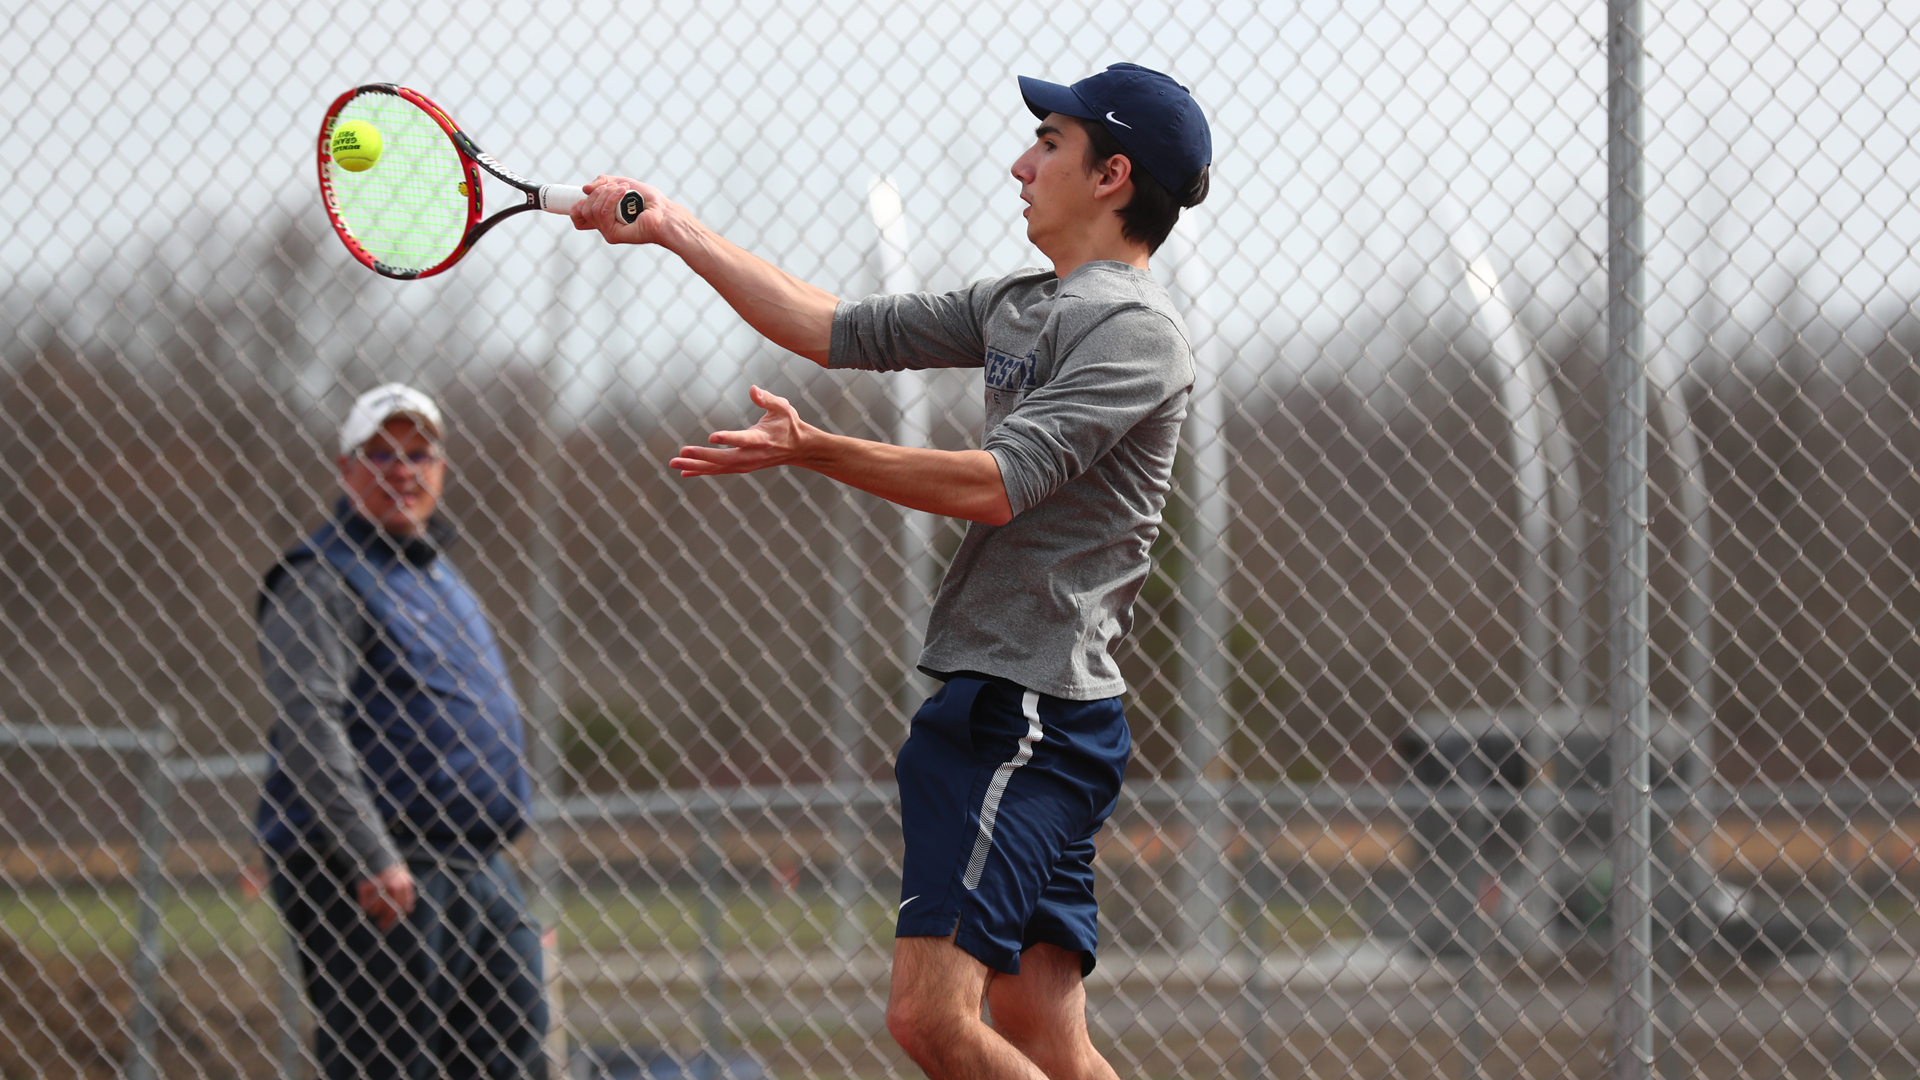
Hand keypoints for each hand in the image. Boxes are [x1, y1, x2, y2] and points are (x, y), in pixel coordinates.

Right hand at [355, 864, 415, 930]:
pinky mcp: (365, 885)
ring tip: (373, 912)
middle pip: (390, 909)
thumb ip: (407, 893)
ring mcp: (379, 885)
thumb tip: (409, 910)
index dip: (394, 917)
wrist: (378, 853)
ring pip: (376, 909)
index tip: (388, 924)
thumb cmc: (391, 871)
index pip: (402, 907)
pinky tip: (364, 905)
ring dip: (374, 913)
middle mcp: (393, 885)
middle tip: (381, 924)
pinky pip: (364, 903)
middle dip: (386, 919)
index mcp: (405, 885)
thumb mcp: (403, 879)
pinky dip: (364, 906)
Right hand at [571, 174, 669, 245]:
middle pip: (583, 209)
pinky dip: (612, 199)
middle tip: (617, 187)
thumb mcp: (623, 183)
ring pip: (591, 210)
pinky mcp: (612, 235)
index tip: (587, 192)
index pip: (578, 216)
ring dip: (606, 194)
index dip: (576, 205)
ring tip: (624, 190)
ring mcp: (607, 231)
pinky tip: (624, 193)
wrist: (664, 213)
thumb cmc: (649, 201)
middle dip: (597, 192)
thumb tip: (584, 189)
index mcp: (604, 215)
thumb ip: (603, 183)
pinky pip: (602, 213)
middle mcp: (604, 225)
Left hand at [669, 386, 813, 477]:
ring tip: (674, 463)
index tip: (711, 436)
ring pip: (718, 467)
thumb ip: (767, 399)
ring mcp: (746, 464)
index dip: (728, 438)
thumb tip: (753, 389)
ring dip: (695, 465)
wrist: (799, 449)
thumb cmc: (788, 424)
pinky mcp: (741, 467)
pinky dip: (701, 470)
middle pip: (724, 459)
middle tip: (681, 453)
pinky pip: (719, 470)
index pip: (743, 440)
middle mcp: (752, 455)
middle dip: (701, 456)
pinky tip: (684, 471)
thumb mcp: (782, 407)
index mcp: (762, 439)